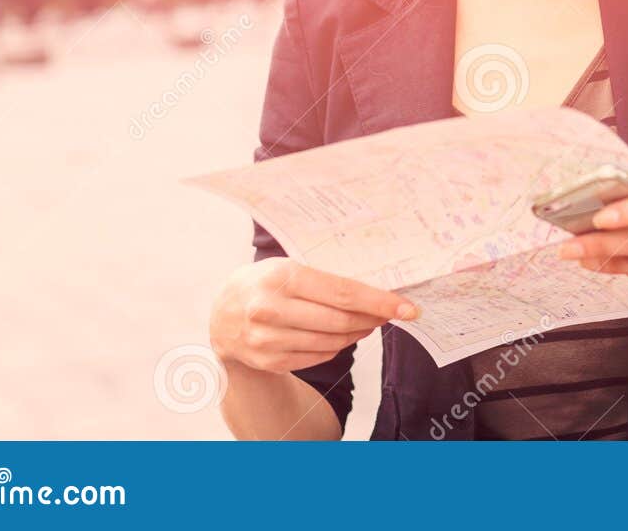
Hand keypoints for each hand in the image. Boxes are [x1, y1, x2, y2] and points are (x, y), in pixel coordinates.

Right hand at [209, 258, 417, 374]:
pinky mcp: (268, 361)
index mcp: (282, 277)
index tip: (408, 308)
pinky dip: (337, 347)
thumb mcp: (287, 266)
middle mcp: (270, 309)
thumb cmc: (264, 283)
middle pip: (340, 321)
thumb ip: (325, 276)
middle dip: (373, 318)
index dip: (379, 301)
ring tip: (369, 322)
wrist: (219, 314)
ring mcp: (267, 339)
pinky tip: (343, 336)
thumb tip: (376, 287)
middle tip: (393, 313)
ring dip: (358, 334)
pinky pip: (318, 357)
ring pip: (332, 342)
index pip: (342, 293)